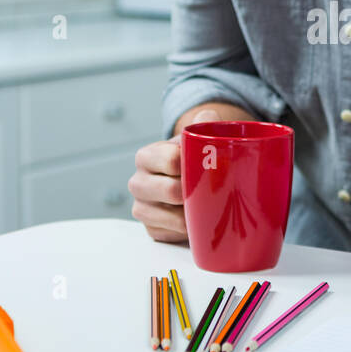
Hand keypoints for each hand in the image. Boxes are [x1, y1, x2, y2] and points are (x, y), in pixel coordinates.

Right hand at [128, 107, 230, 241]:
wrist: (185, 180)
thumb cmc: (191, 157)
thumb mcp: (196, 137)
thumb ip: (205, 122)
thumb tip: (209, 117)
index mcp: (146, 156)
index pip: (172, 160)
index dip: (194, 165)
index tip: (211, 165)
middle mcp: (137, 182)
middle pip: (170, 191)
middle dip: (194, 191)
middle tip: (212, 188)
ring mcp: (142, 208)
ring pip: (170, 217)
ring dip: (192, 213)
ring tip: (206, 206)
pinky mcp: (150, 229)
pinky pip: (171, 234)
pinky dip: (187, 230)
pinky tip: (196, 221)